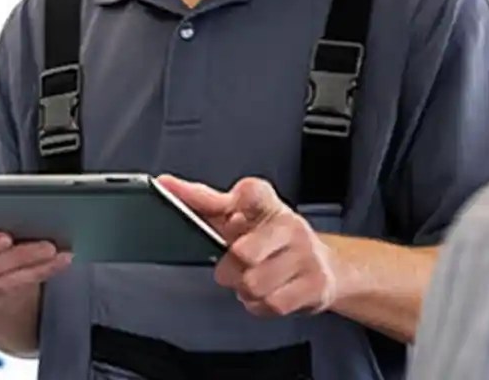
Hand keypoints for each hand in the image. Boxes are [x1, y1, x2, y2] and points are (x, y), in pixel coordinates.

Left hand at [158, 175, 339, 317]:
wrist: (323, 266)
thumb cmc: (268, 238)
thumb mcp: (237, 215)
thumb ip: (203, 201)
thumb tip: (165, 183)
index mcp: (266, 203)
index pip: (251, 192)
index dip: (235, 200)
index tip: (227, 207)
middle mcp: (290, 225)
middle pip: (243, 254)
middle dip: (230, 268)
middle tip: (236, 265)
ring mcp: (306, 255)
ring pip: (255, 284)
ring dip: (244, 290)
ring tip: (251, 280)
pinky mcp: (316, 284)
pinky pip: (271, 304)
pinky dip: (260, 305)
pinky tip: (266, 293)